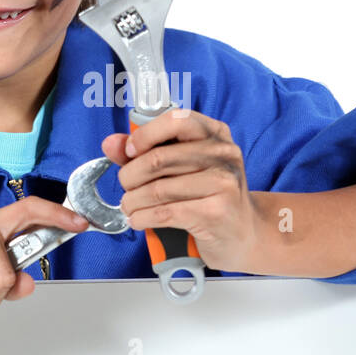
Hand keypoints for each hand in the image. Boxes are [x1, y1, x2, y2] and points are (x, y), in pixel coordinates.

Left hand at [101, 109, 259, 272]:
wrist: (244, 233)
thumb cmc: (209, 196)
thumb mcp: (183, 167)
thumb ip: (146, 152)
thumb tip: (111, 143)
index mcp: (215, 133)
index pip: (175, 120)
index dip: (144, 135)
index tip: (129, 152)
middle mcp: (223, 153)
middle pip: (159, 158)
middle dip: (130, 176)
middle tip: (126, 187)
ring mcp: (223, 183)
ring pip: (158, 189)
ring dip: (133, 201)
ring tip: (129, 206)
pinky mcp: (216, 212)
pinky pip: (165, 213)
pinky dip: (142, 218)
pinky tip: (138, 220)